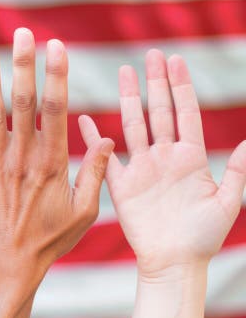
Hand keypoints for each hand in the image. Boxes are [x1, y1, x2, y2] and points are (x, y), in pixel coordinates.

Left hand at [0, 28, 111, 280]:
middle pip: (23, 103)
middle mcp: (22, 158)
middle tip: (23, 35)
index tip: (57, 47)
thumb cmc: (51, 238)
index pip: (55, 109)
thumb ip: (95, 174)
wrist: (9, 262)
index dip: (56, 76)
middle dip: (24, 66)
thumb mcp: (84, 211)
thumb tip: (110, 139)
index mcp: (52, 163)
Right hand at [79, 50, 245, 274]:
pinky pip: (104, 159)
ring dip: (130, 99)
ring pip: (134, 126)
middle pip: (159, 112)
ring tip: (126, 72)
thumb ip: (238, 172)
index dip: (182, 87)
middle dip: (157, 83)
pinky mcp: (121, 186)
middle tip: (153, 55)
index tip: (177, 60)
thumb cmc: (204, 237)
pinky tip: (86, 120)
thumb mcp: (228, 203)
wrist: (174, 262)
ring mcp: (142, 169)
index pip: (186, 113)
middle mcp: (165, 158)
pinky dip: (93, 139)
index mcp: (191, 158)